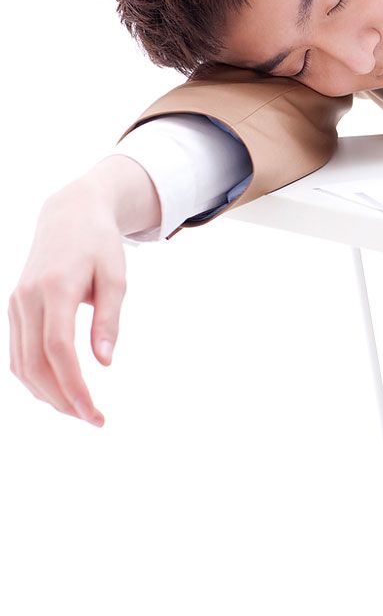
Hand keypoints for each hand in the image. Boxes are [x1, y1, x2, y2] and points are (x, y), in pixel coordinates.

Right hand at [8, 156, 157, 426]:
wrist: (69, 215)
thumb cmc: (100, 245)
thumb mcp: (116, 277)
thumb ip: (110, 320)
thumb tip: (104, 363)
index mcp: (55, 289)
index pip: (59, 350)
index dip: (74, 386)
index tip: (95, 412)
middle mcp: (27, 299)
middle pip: (35, 364)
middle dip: (61, 399)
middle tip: (92, 419)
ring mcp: (15, 305)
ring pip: (20, 363)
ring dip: (46, 393)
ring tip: (78, 410)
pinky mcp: (14, 309)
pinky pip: (17, 353)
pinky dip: (34, 377)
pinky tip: (57, 391)